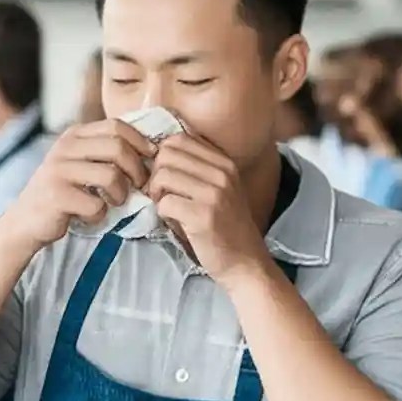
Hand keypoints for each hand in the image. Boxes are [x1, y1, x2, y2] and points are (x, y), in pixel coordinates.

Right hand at [0, 119, 156, 250]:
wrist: (25, 221)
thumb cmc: (65, 192)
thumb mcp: (82, 162)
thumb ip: (108, 151)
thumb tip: (154, 148)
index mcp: (74, 134)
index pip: (117, 126)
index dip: (141, 142)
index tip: (152, 159)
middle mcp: (64, 147)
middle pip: (118, 148)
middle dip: (138, 170)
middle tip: (140, 186)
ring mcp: (58, 170)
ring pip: (111, 176)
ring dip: (121, 194)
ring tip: (115, 202)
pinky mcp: (57, 196)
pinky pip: (97, 204)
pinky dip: (101, 214)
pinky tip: (92, 215)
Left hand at [148, 133, 270, 286]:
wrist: (245, 261)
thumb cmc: (227, 225)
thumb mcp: (221, 189)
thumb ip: (198, 169)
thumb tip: (161, 151)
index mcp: (225, 163)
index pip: (180, 139)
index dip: (164, 156)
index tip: (167, 176)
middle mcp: (222, 174)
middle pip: (168, 154)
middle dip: (156, 172)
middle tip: (161, 192)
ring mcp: (214, 195)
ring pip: (163, 176)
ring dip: (156, 193)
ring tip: (166, 205)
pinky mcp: (202, 217)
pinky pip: (165, 203)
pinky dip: (161, 212)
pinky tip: (172, 220)